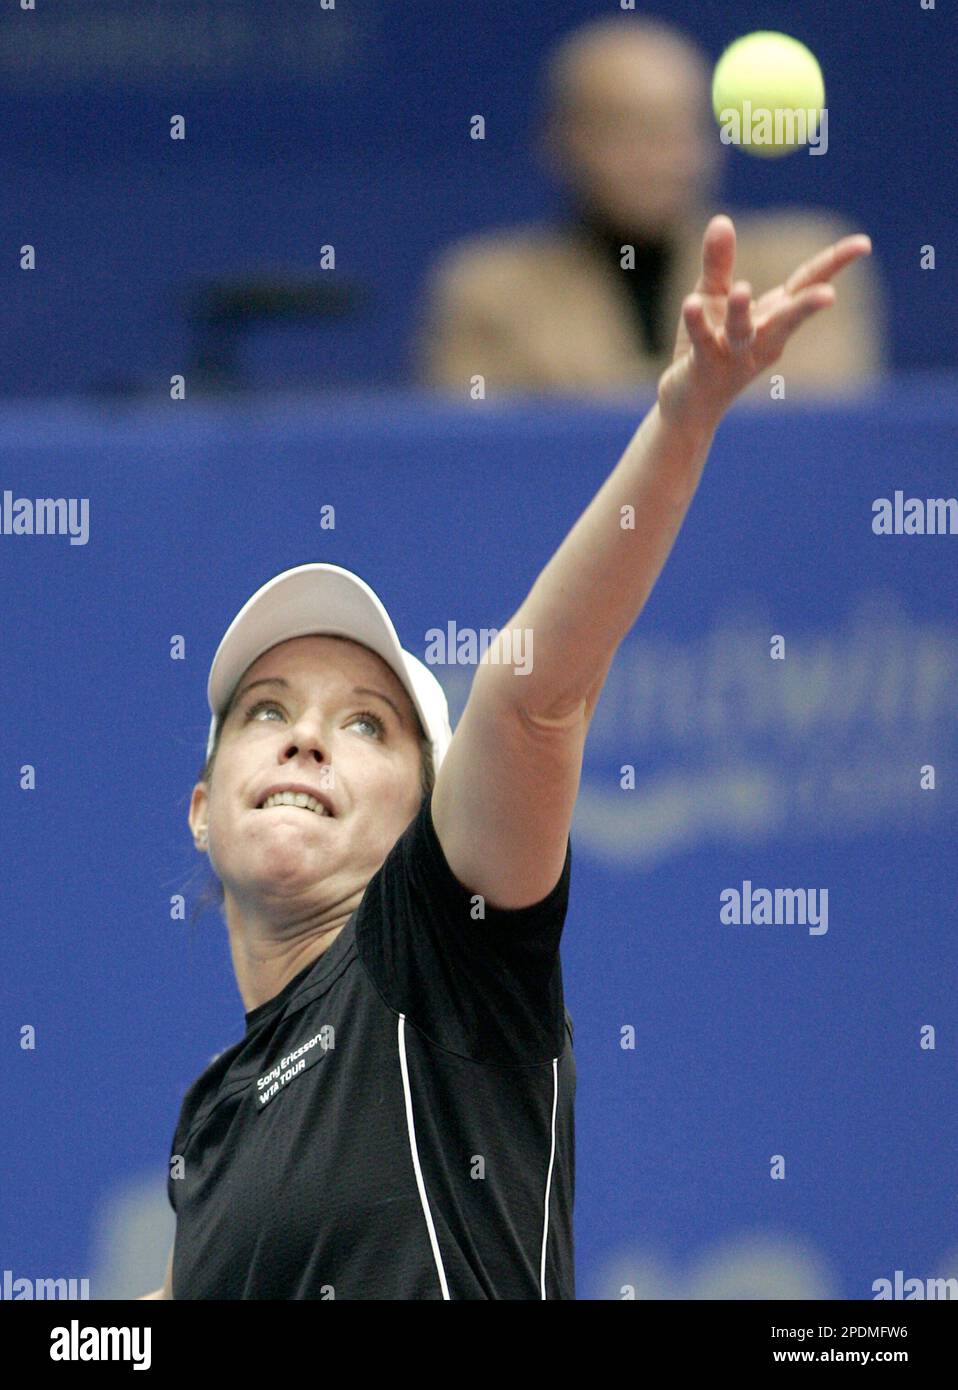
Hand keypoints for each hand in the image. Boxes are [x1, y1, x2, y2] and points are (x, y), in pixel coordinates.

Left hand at [657, 214, 871, 429]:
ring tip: (742, 289)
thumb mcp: (714, 297)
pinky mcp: (704, 367)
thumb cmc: (711, 344)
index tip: (864, 244)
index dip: (835, 264)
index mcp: (774, 316)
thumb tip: (722, 219)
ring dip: (742, 312)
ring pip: (743, 332)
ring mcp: (735, 356)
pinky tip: (690, 303)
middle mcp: (762, 338)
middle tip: (829, 296)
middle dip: (807, 307)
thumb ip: (720, 261)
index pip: (808, 285)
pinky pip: (702, 342)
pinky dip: (697, 323)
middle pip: (789, 319)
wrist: (691, 403)